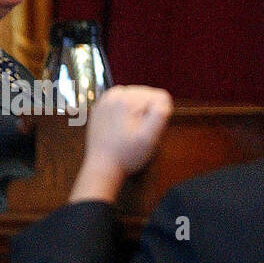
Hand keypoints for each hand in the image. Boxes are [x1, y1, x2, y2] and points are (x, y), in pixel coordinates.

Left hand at [69, 85, 173, 202]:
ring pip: (136, 98)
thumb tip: (163, 100)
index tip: (148, 129)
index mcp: (127, 98)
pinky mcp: (100, 107)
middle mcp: (114, 94)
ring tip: (129, 130)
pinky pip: (123, 103)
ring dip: (138, 112)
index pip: (160, 97)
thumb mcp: (150, 137)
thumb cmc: (127, 155)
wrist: (102, 168)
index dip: (159, 115)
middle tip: (138, 132)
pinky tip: (121, 127)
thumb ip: (160, 114)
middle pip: (148, 95)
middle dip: (148, 112)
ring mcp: (105, 100)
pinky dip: (126, 113)